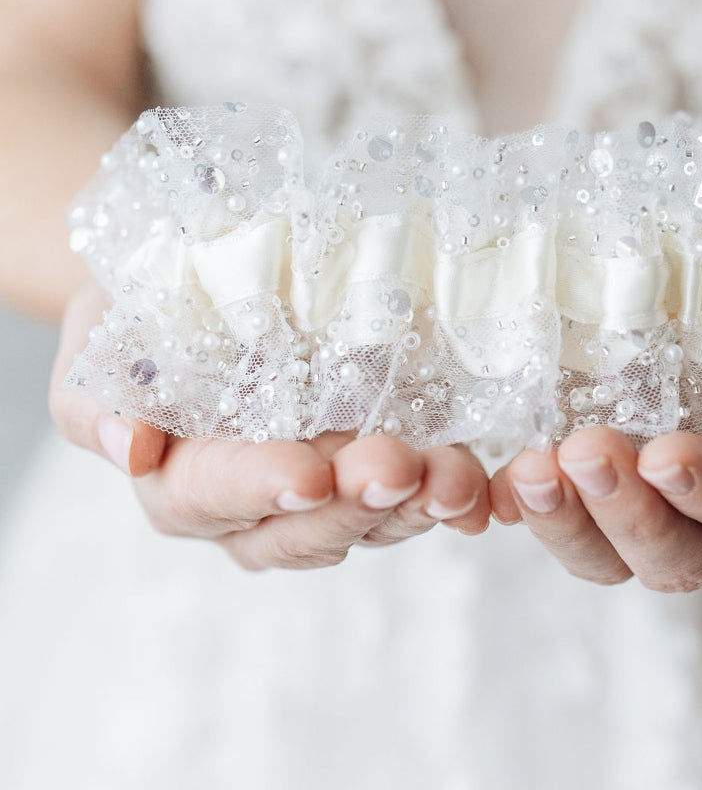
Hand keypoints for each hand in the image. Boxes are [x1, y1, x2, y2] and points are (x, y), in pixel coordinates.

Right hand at [49, 282, 490, 568]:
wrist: (200, 293)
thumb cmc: (141, 315)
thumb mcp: (101, 340)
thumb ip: (99, 396)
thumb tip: (128, 445)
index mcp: (180, 480)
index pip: (212, 495)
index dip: (259, 488)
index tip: (307, 474)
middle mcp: (252, 506)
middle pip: (301, 527)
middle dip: (354, 504)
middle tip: (397, 470)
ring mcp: (320, 494)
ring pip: (367, 522)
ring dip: (415, 506)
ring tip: (455, 478)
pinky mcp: (372, 472)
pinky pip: (413, 500)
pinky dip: (450, 499)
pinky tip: (482, 491)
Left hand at [489, 238, 701, 590]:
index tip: (668, 453)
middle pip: (670, 556)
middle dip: (624, 515)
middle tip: (582, 453)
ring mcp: (646, 491)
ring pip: (603, 549)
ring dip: (563, 520)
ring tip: (528, 468)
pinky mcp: (594, 462)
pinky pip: (557, 506)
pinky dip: (519, 506)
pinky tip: (490, 481)